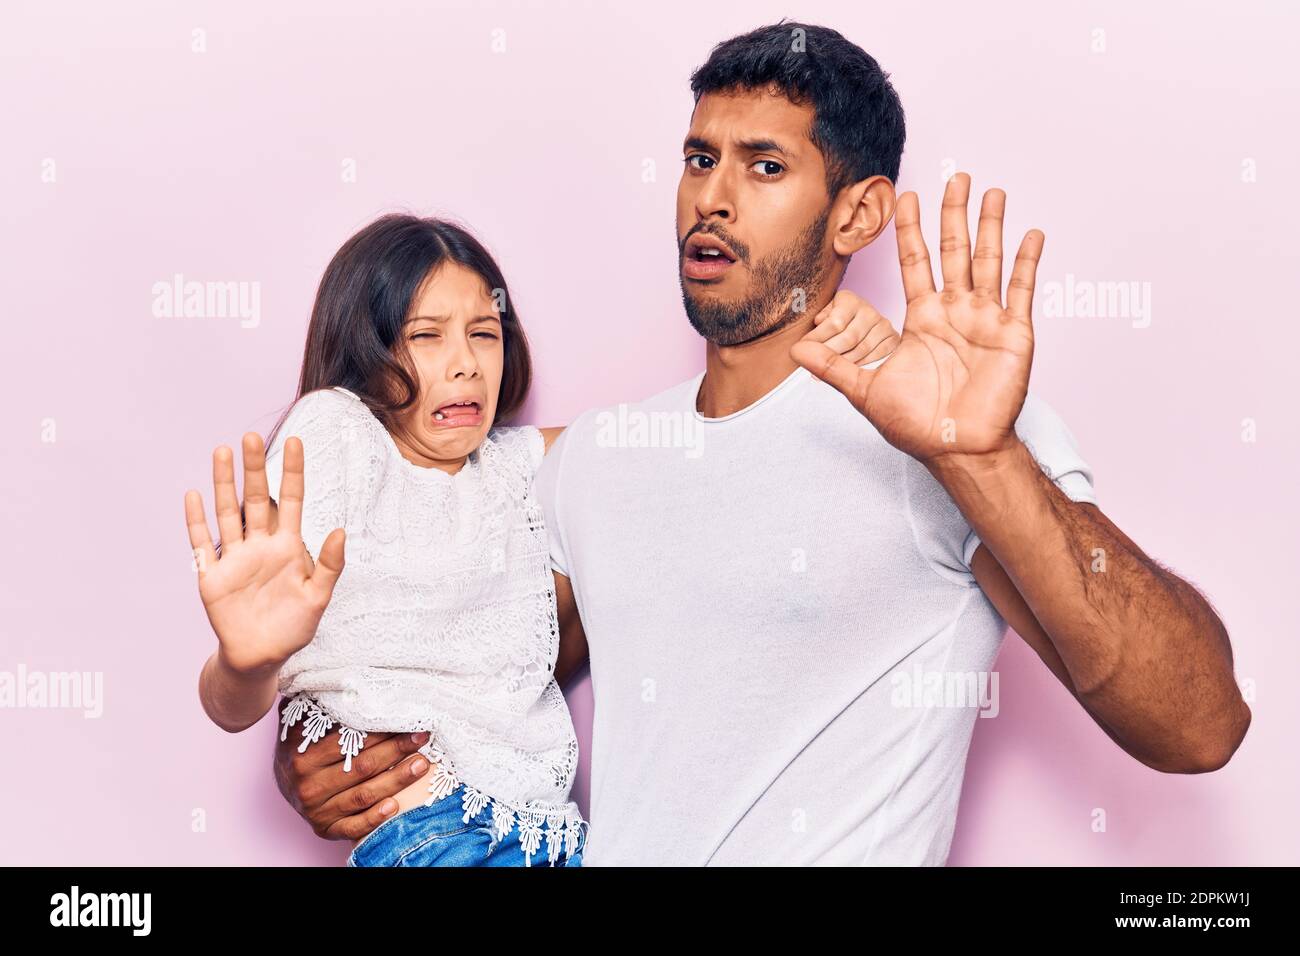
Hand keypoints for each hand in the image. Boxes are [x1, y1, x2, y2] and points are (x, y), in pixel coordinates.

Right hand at [185, 432, 345, 675]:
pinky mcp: (212, 575)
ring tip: (222, 451)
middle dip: (254, 468)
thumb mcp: (318, 597)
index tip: (295, 441)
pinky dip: (196, 520)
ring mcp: (234, 558)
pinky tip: (193, 495)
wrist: (262, 657)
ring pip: (228, 512)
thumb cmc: (293, 627)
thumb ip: (330, 565)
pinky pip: (201, 543)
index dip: (293, 472)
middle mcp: (260, 545)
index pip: (293, 500)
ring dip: (223, 484)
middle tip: (250, 436)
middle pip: (257, 499)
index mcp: (288, 547)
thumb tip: (341, 530)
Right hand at [273, 715, 433, 840]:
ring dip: (397, 779)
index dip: (380, 730)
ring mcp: (315, 809)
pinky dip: (374, 818)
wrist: (283, 782)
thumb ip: (315, 702)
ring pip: (363, 794)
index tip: (406, 719)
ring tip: (422, 764)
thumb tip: (341, 678)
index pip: (348, 741)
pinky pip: (352, 827)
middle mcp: (306, 783)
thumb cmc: (301, 744)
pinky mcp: (324, 829)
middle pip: (362, 766)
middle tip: (422, 736)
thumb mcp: (300, 720)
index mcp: (301, 753)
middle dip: (397, 750)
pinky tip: (395, 805)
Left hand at [791, 173, 1039, 465]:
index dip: (910, 229)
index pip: (915, 261)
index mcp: (922, 319)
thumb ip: (833, 366)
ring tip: (992, 191)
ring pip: (988, 261)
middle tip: (957, 176)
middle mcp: (954, 311)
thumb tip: (793, 350)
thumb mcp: (865, 390)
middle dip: (954, 213)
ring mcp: (985, 319)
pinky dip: (1026, 262)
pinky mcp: (1014, 334)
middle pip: (954, 250)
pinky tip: (1031, 232)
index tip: (905, 195)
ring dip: (991, 225)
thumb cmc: (915, 425)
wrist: (956, 450)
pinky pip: (1021, 290)